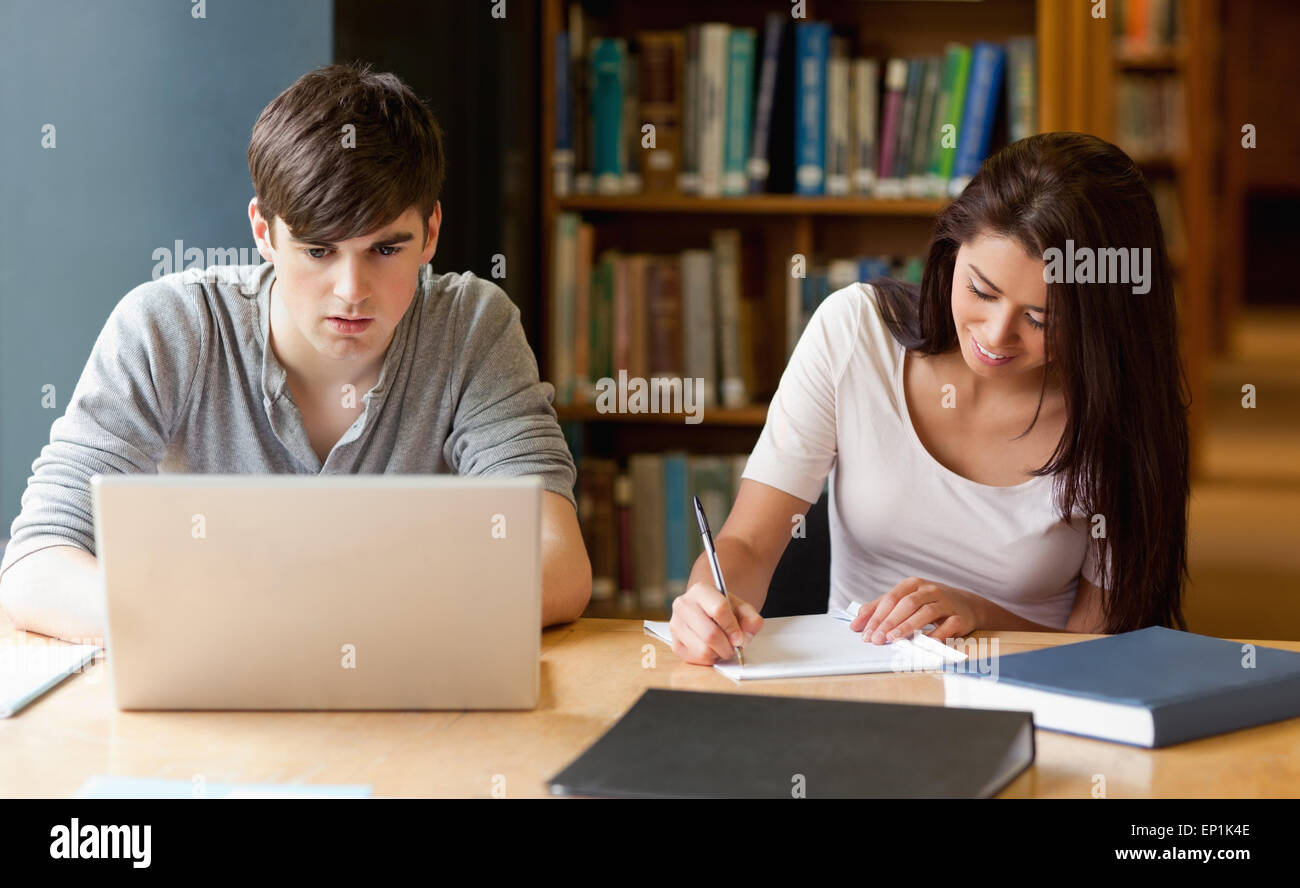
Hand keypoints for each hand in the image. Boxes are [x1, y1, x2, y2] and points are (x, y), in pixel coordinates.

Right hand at [669, 581, 763, 664]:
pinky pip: (696, 658)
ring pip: (703, 649)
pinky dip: (709, 658)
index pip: (719, 609)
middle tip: (734, 647)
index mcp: (700, 590)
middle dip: (727, 645)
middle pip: (710, 633)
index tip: (739, 637)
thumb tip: (744, 636)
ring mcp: (676, 624)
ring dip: (719, 653)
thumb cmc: (725, 610)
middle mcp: (683, 605)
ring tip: (723, 647)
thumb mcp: (742, 609)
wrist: (707, 612)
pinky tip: (712, 649)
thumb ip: (751, 619)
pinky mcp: (675, 643)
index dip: (732, 627)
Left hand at [849, 577, 982, 643]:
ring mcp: (946, 602)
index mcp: (912, 584)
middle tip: (875, 639)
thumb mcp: (907, 599)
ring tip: (893, 639)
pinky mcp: (959, 617)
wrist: (968, 606)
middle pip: (905, 604)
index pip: (890, 599)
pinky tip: (923, 643)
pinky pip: (947, 626)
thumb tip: (857, 621)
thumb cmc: (931, 603)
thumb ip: (882, 608)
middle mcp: (929, 590)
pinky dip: (935, 635)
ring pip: (925, 613)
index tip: (862, 632)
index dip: (875, 615)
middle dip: (888, 622)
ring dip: (907, 626)